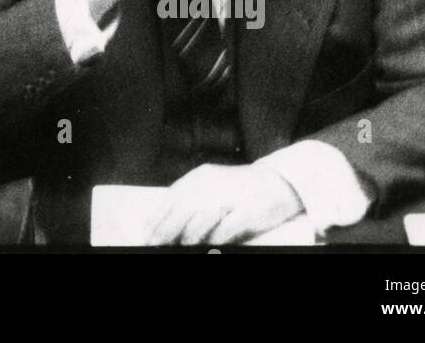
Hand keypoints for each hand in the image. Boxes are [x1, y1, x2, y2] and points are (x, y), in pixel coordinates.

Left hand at [146, 163, 303, 244]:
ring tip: (182, 246)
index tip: (147, 234)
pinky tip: (210, 245)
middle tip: (158, 244)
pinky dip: (216, 238)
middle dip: (167, 230)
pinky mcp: (249, 210)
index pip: (172, 198)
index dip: (158, 218)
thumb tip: (162, 221)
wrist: (277, 182)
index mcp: (200, 177)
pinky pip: (227, 227)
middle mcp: (213, 184)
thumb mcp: (209, 186)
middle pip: (183, 210)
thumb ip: (189, 199)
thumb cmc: (237, 188)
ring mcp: (231, 196)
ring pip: (202, 219)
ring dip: (189, 236)